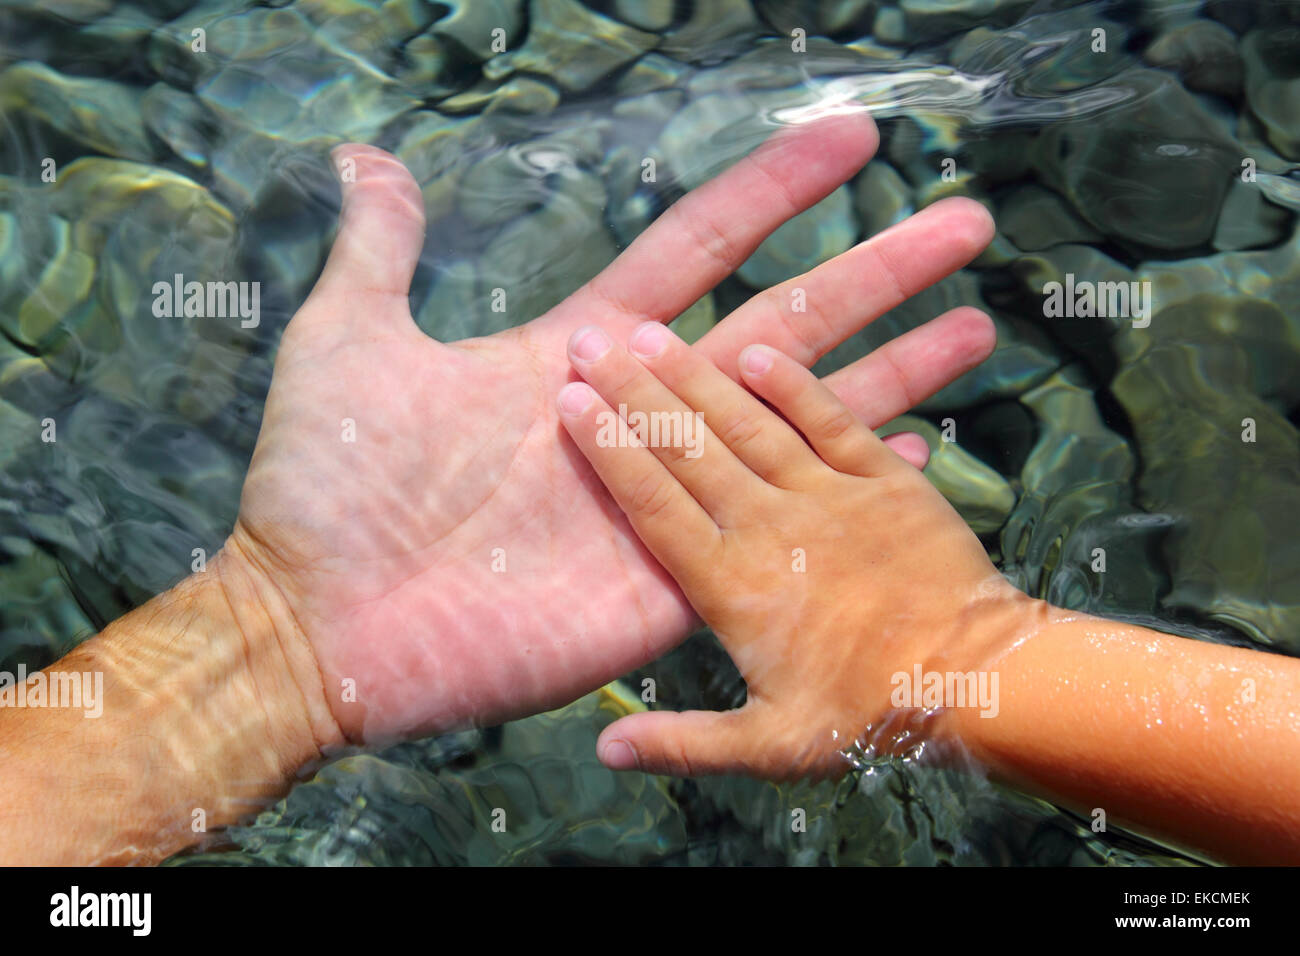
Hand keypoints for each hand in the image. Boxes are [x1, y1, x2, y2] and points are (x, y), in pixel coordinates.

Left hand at [227, 113, 997, 743]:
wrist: (325, 621)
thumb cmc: (332, 484)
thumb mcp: (349, 341)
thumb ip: (381, 250)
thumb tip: (366, 159)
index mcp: (584, 353)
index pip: (700, 249)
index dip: (774, 193)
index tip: (849, 140)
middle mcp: (646, 416)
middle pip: (785, 326)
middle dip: (876, 271)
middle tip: (962, 224)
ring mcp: (671, 497)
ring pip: (804, 420)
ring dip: (893, 374)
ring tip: (975, 327)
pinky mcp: (675, 580)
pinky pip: (781, 527)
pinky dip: (848, 491)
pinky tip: (915, 456)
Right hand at [556, 325, 1030, 779]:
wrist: (976, 680)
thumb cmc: (868, 715)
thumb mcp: (769, 747)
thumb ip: (682, 743)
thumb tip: (605, 751)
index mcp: (730, 585)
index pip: (652, 505)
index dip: (608, 451)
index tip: (571, 404)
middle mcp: (769, 525)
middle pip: (688, 449)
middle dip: (635, 393)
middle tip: (592, 345)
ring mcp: (827, 494)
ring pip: (748, 424)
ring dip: (697, 377)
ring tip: (652, 336)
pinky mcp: (883, 479)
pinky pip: (831, 420)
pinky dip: (795, 385)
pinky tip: (758, 352)